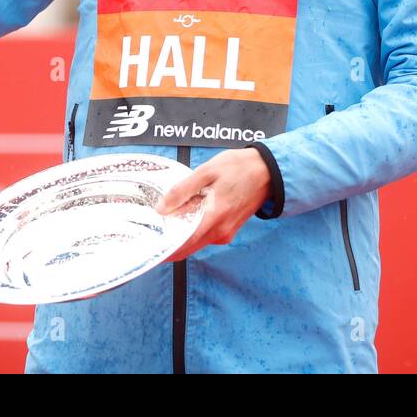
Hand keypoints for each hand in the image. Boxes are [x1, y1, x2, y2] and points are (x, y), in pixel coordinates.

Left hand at [156, 148, 273, 262]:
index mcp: (213, 217)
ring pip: (195, 242)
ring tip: (163, 220)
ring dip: (179, 236)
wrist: (268, 171)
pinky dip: (192, 230)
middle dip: (168, 243)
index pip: (182, 244)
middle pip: (186, 247)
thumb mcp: (207, 171)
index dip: (162, 247)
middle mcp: (220, 232)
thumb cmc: (239, 168)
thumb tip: (161, 208)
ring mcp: (225, 233)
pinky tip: (184, 215)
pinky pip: (204, 236)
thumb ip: (182, 191)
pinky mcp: (228, 230)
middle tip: (149, 231)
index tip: (147, 244)